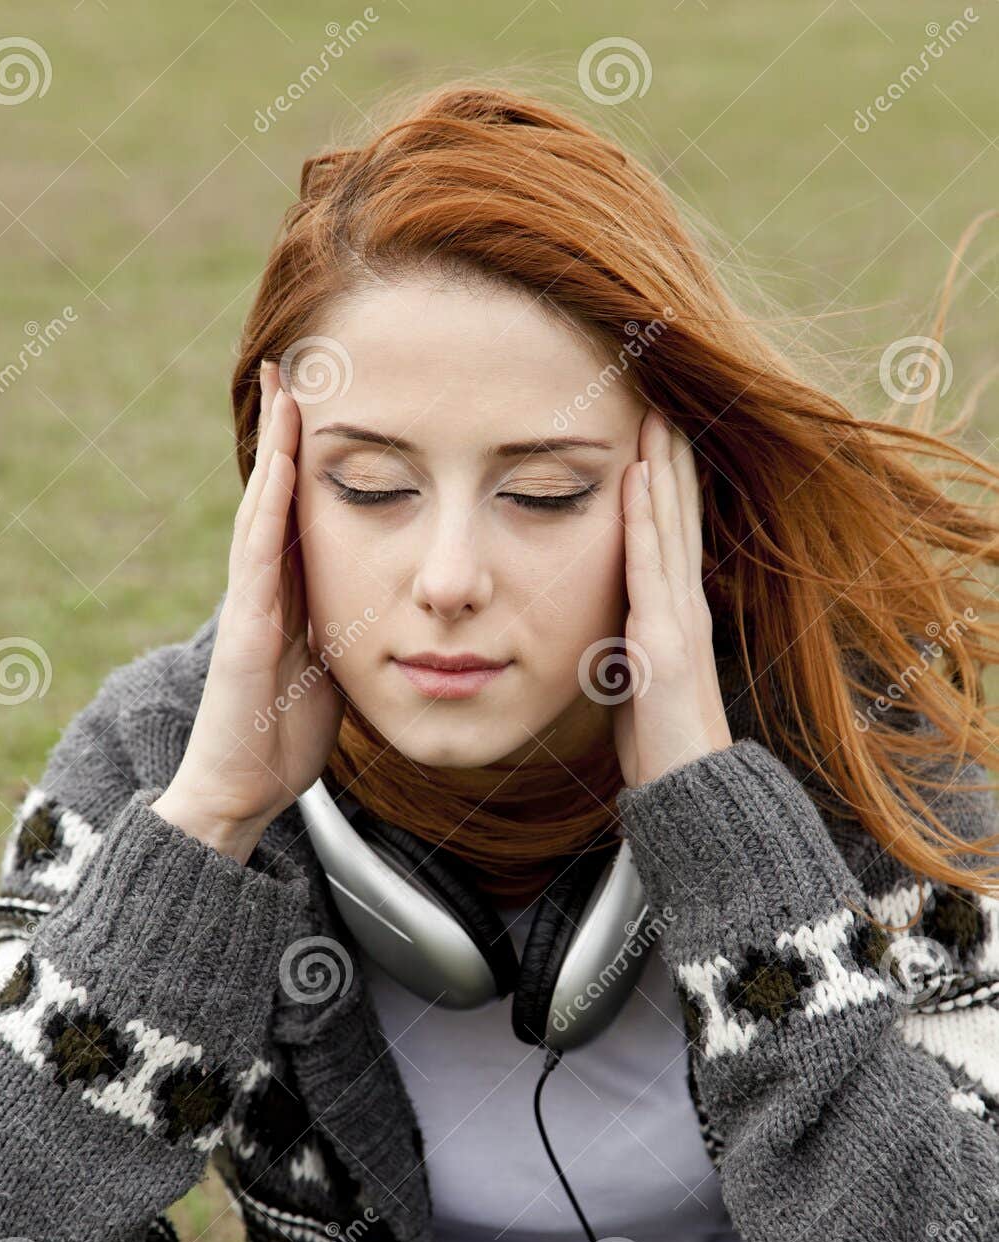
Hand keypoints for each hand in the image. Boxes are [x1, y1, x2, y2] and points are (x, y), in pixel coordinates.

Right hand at [152, 359, 344, 861]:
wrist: (243, 790)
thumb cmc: (285, 736)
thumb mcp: (332, 669)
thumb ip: (347, 629)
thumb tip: (386, 605)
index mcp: (289, 597)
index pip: (300, 512)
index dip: (309, 458)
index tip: (323, 402)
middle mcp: (264, 590)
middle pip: (276, 495)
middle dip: (285, 433)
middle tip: (293, 367)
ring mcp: (250, 606)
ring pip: (262, 511)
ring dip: (274, 449)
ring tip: (284, 389)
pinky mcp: (244, 632)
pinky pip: (258, 559)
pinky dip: (270, 508)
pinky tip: (282, 466)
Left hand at [611, 409, 732, 788]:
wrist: (687, 786)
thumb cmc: (659, 743)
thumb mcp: (634, 683)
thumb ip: (624, 649)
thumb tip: (606, 635)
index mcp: (675, 615)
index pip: (670, 537)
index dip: (666, 487)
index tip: (655, 440)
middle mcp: (683, 605)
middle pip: (676, 517)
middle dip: (670, 460)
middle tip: (661, 403)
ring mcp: (677, 618)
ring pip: (668, 527)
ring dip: (661, 470)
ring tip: (655, 418)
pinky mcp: (664, 638)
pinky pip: (649, 565)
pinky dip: (643, 518)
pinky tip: (638, 478)